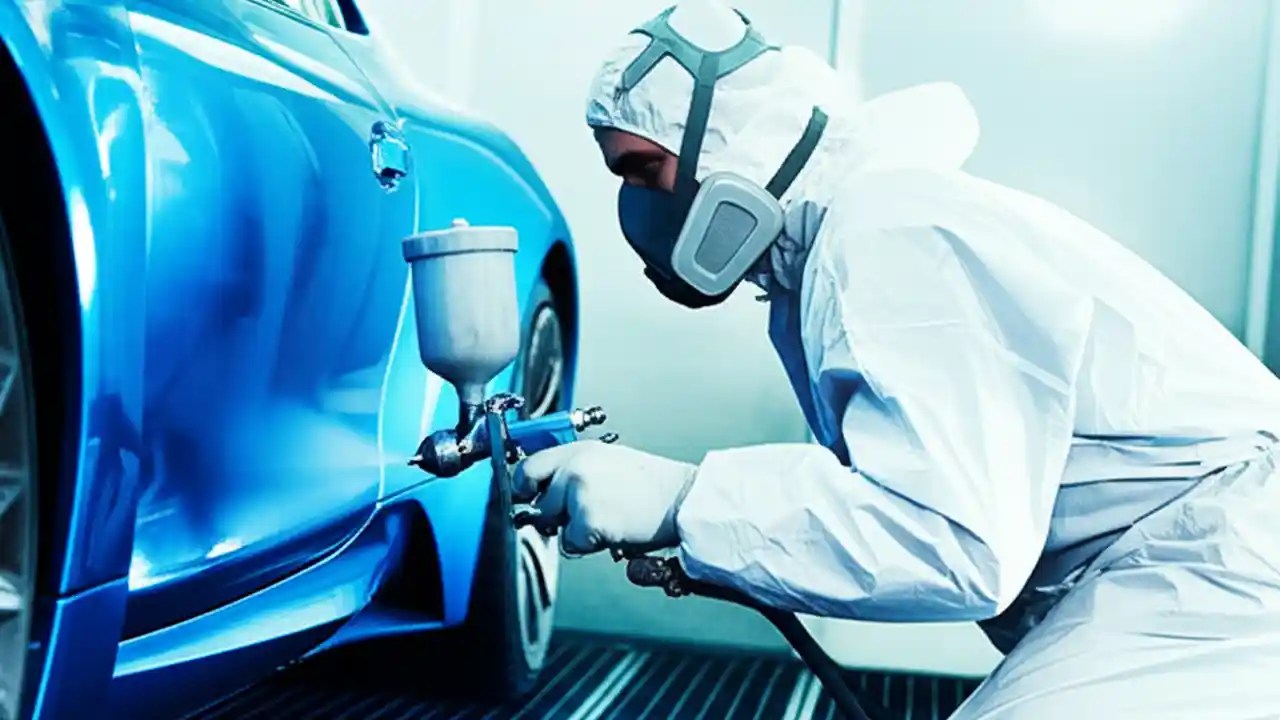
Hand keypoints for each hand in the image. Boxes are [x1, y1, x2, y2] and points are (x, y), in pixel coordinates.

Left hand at [513, 442, 696, 556]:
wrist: (680, 499)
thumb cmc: (652, 484)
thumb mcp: (609, 462)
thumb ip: (575, 471)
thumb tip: (546, 490)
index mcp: (579, 450)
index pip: (529, 466)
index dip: (523, 486)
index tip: (523, 496)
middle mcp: (575, 468)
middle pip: (538, 501)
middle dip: (554, 514)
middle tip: (582, 515)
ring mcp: (579, 494)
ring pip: (554, 524)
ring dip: (574, 529)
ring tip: (607, 518)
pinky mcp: (588, 521)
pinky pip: (571, 544)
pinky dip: (589, 545)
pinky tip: (613, 530)